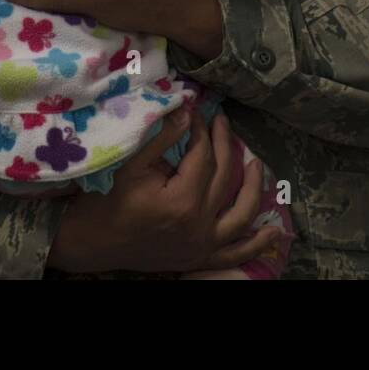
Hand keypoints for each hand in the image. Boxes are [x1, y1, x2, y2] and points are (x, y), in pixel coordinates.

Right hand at [46, 107, 279, 273]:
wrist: (94, 242)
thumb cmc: (109, 201)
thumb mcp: (133, 164)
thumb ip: (164, 138)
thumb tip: (188, 111)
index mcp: (182, 200)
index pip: (203, 156)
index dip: (202, 130)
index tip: (197, 111)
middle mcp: (199, 224)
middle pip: (224, 177)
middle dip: (226, 144)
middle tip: (222, 122)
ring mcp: (203, 245)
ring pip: (241, 215)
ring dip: (253, 188)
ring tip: (255, 163)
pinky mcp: (201, 258)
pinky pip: (236, 254)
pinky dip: (257, 244)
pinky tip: (274, 232)